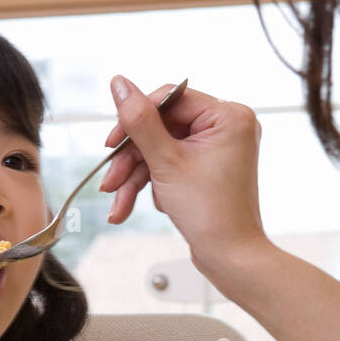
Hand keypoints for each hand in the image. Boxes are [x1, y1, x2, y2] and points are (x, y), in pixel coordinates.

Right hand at [100, 76, 267, 278]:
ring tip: (117, 205)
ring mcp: (217, 149)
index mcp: (228, 116)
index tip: (112, 143)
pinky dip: (151, 185)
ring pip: (161, 151)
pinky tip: (135, 207)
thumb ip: (140, 120)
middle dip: (132, 160)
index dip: (136, 119)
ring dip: (135, 178)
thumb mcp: (166, 162)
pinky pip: (171, 166)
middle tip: (110, 182)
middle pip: (162, 128)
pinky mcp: (207, 169)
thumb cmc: (210, 213)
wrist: (230, 258)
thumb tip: (119, 82)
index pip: (170, 100)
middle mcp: (227, 127)